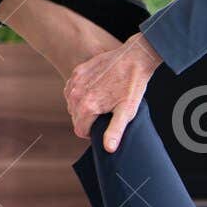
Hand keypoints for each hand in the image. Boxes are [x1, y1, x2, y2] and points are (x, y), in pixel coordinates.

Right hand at [63, 32, 162, 151]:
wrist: (134, 58)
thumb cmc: (132, 86)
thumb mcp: (127, 111)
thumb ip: (115, 131)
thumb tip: (108, 149)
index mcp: (87, 106)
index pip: (80, 130)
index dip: (92, 132)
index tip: (104, 126)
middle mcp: (76, 94)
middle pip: (76, 117)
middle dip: (88, 119)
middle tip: (106, 112)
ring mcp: (74, 81)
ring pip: (72, 104)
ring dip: (83, 106)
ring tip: (102, 101)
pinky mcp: (77, 71)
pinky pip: (72, 89)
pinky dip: (81, 92)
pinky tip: (96, 90)